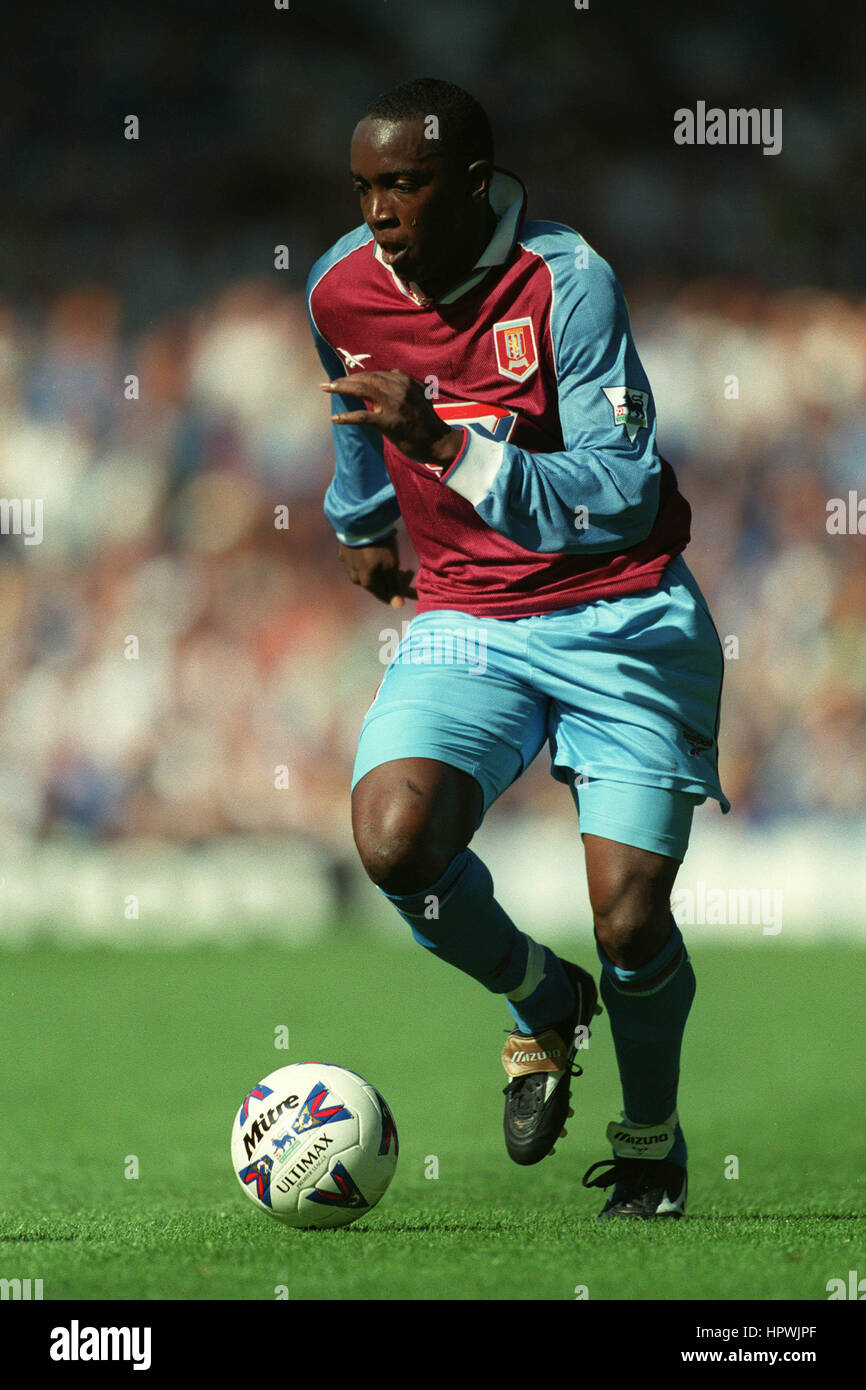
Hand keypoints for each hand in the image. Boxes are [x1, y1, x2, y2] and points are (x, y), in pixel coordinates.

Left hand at [322, 370, 461, 468]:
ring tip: (327, 388)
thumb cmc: (426, 422)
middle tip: (328, 384)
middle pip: (366, 379)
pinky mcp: (390, 423)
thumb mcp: (418, 395)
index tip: (344, 380)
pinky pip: (363, 417)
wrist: (439, 442)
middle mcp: (399, 389)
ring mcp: (395, 405)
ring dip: (341, 389)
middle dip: (345, 380)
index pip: (375, 374)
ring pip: (362, 391)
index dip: (356, 376)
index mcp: (405, 381)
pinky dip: (346, 417)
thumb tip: (390, 376)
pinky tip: (335, 418)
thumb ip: (403, 385)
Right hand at [337, 534, 416, 607]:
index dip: (401, 590)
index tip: (410, 572)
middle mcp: (355, 578)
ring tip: (388, 556)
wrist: (357, 520)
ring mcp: (347, 565)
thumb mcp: (391, 565)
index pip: (386, 597)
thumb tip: (397, 606)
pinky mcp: (343, 552)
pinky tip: (373, 549)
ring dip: (379, 570)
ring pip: (366, 573)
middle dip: (391, 579)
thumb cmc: (378, 544)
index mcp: (367, 583)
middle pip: (376, 585)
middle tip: (403, 566)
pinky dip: (368, 560)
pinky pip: (358, 562)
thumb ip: (393, 586)